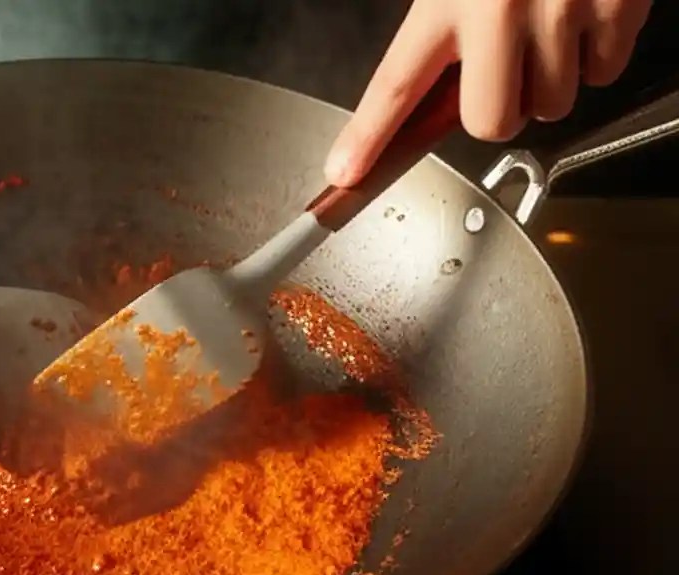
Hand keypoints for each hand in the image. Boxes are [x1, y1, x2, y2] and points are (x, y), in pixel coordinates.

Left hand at [326, 0, 652, 186]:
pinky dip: (598, 53)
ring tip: (551, 26)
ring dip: (552, 79)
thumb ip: (440, 23)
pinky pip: (604, 72)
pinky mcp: (615, 8)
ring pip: (553, 103)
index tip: (345, 173)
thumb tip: (422, 90)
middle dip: (500, 109)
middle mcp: (499, 9)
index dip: (368, 136)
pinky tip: (585, 14)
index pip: (396, 84)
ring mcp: (561, 11)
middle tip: (507, 70)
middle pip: (489, 122)